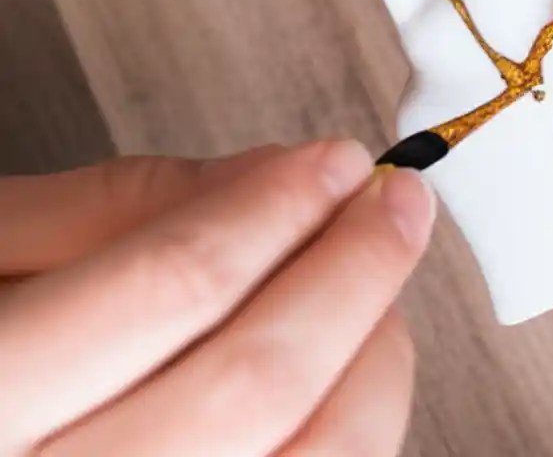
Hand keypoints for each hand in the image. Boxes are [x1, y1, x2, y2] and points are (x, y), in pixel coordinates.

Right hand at [0, 142, 434, 455]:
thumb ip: (117, 208)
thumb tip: (274, 172)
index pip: (168, 286)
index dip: (276, 209)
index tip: (340, 162)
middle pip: (256, 383)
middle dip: (352, 274)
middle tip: (397, 207)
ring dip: (374, 359)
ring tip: (382, 292)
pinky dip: (357, 428)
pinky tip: (353, 373)